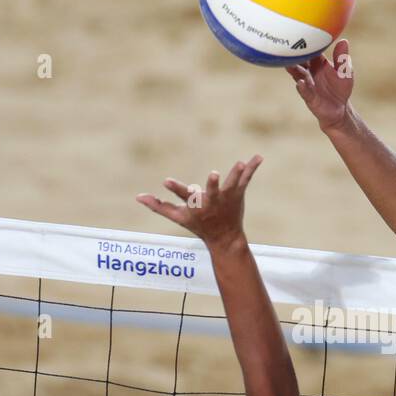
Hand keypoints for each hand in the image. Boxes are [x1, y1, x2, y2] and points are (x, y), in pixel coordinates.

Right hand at [135, 156, 262, 248]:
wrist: (225, 238)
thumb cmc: (199, 226)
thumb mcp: (178, 217)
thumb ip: (159, 206)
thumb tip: (138, 196)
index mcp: (196, 206)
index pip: (184, 195)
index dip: (175, 188)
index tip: (166, 181)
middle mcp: (212, 202)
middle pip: (212, 192)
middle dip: (213, 185)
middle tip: (213, 175)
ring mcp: (226, 197)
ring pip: (231, 185)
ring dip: (235, 175)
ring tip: (240, 164)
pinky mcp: (238, 193)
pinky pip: (245, 179)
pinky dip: (251, 168)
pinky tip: (258, 157)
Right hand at [286, 38, 352, 130]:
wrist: (340, 109)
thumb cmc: (341, 88)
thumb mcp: (345, 72)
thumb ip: (342, 58)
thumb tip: (344, 41)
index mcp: (318, 63)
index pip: (309, 50)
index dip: (305, 42)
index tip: (298, 31)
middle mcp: (310, 72)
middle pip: (299, 61)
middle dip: (293, 54)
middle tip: (287, 45)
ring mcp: (308, 84)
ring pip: (298, 75)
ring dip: (293, 69)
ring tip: (288, 64)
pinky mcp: (310, 98)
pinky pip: (305, 92)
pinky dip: (303, 88)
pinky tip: (300, 83)